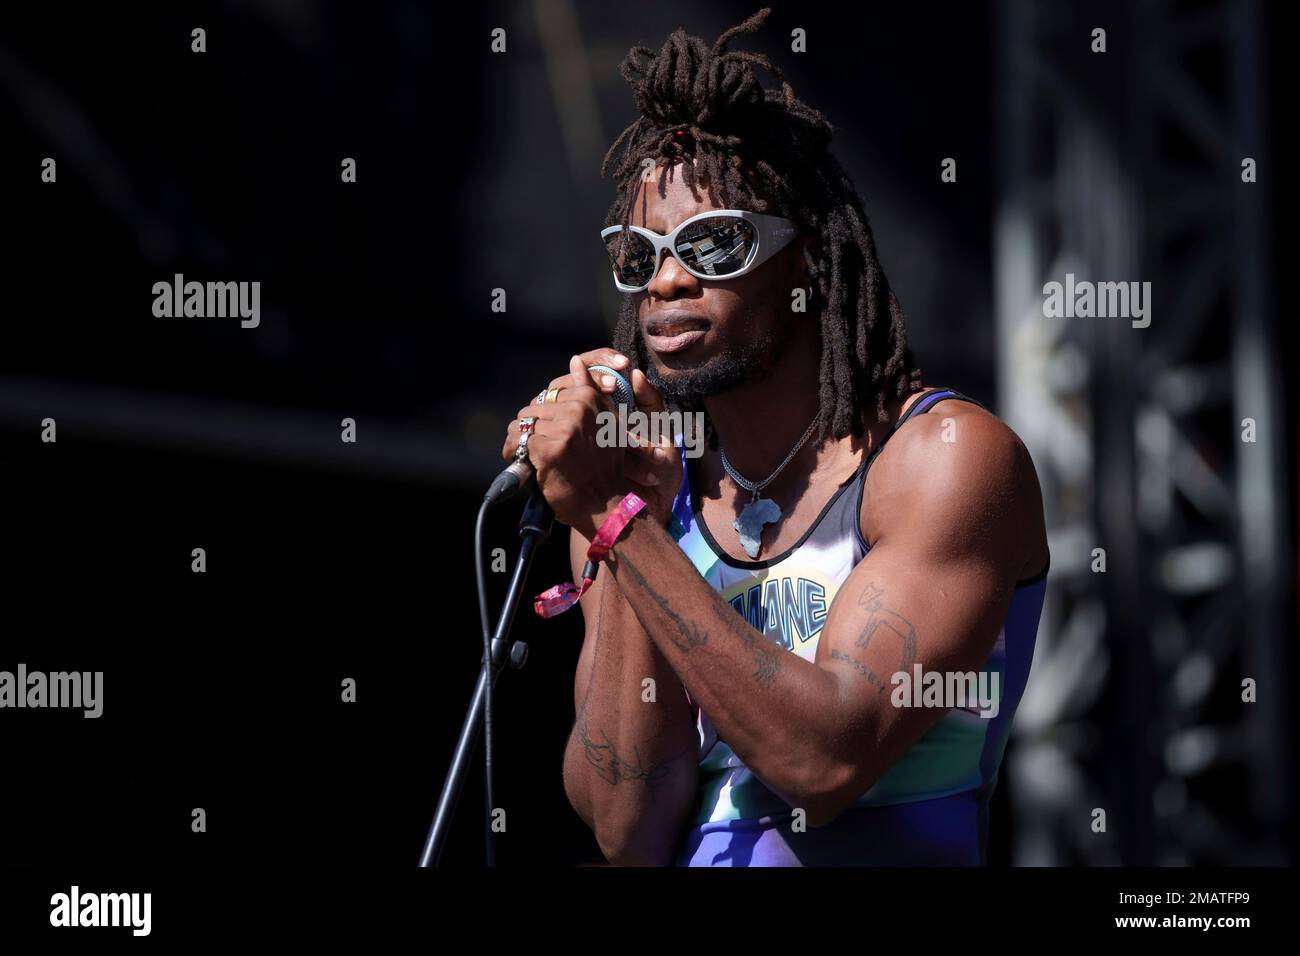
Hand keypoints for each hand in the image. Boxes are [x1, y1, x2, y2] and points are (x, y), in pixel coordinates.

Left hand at [501, 350, 683, 538]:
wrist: (610, 505)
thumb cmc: (606, 467)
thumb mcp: (608, 423)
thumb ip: (590, 390)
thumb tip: (574, 359)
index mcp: (591, 398)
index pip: (550, 394)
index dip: (546, 416)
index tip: (550, 433)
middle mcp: (579, 408)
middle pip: (533, 410)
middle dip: (532, 431)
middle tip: (538, 451)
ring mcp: (564, 428)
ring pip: (522, 425)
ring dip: (521, 444)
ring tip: (530, 459)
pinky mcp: (549, 448)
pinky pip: (519, 443)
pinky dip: (517, 457)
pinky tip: (527, 468)